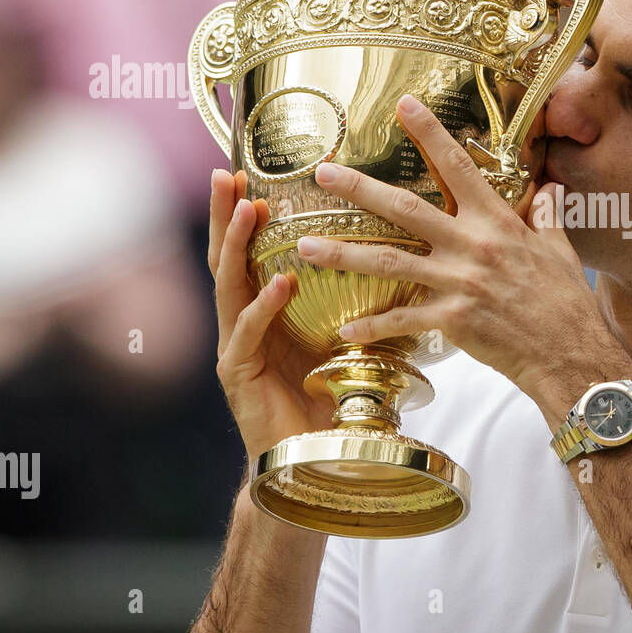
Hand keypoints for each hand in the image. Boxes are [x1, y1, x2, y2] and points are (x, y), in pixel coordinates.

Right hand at [208, 168, 332, 462]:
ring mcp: (236, 348)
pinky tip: (279, 284)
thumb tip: (405, 258)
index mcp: (267, 311)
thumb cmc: (334, 400)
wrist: (316, 461)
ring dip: (237, 246)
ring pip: (228, 287)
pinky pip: (248, 334)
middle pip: (228, 258)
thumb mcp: (348, 338)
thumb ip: (356, 303)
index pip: (252, 252)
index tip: (252, 171)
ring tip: (248, 210)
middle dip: (225, 215)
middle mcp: (244, 323)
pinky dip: (263, 307)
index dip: (248, 214)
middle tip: (227, 174)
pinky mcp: (239, 377)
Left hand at [292, 95, 616, 402]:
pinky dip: (371, 325)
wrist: (571, 353)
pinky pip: (402, 318)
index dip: (429, 134)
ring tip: (305, 246)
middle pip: (404, 209)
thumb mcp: (559, 250)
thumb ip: (546, 216)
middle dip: (359, 188)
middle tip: (323, 172)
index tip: (404, 106)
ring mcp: (459, 282)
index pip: (458, 167)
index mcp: (497, 222)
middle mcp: (472, 245)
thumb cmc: (566, 302)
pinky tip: (344, 328)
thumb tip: (550, 189)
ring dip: (342, 253)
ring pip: (388, 261)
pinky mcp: (452, 319)